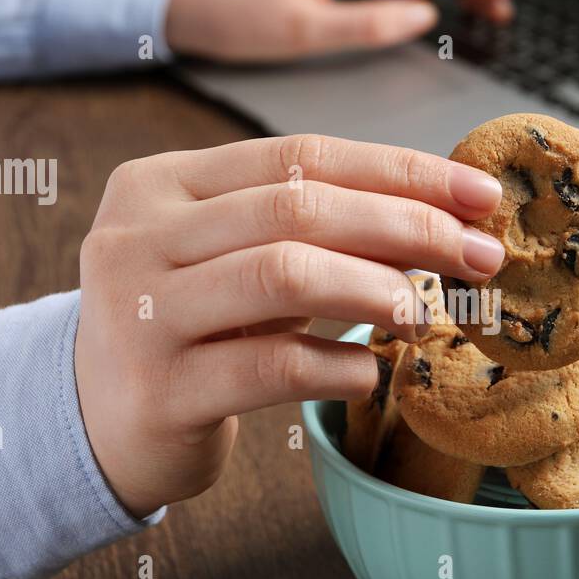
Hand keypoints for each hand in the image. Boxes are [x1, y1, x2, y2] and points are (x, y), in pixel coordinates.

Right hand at [75, 134, 505, 514]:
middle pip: (297, 207)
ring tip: (426, 314)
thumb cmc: (193, 329)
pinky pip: (271, 368)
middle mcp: (138, 237)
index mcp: (160, 184)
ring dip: (378, 290)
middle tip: (481, 256)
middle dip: (407, 226)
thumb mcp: (234, 258)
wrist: (97, 423)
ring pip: (283, 275)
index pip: (299, 155)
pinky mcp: (159, 393)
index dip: (399, 170)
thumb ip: (312, 227)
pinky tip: (369, 374)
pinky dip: (338, 367)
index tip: (479, 195)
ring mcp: (139, 314)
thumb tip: (448, 213)